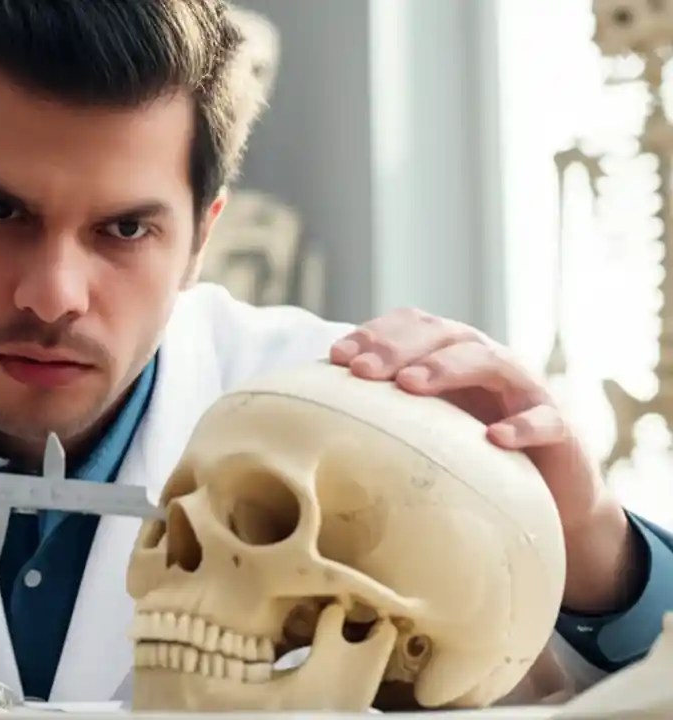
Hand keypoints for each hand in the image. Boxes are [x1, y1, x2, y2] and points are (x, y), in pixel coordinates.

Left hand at [328, 307, 601, 527]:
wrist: (549, 499)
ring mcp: (524, 391)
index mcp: (450, 356)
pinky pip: (544, 420)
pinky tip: (494, 439)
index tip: (334, 357)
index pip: (412, 326)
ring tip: (409, 385)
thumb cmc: (471, 457)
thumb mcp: (423, 432)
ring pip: (489, 361)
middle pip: (444, 335)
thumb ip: (382, 418)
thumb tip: (309, 423)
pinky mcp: (559, 429)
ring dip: (446, 369)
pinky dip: (521, 426)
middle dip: (398, 347)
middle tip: (360, 370)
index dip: (375, 333)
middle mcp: (487, 362)